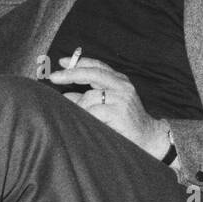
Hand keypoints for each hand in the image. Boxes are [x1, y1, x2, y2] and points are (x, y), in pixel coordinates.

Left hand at [47, 55, 169, 157]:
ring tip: (84, 119)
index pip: (98, 66)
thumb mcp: (108, 105)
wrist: (149, 139)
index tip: (61, 62)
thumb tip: (66, 95)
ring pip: (89, 97)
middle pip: (93, 73)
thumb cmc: (125, 123)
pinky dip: (86, 117)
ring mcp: (122, 98)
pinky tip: (90, 124)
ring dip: (80, 108)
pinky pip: (93, 112)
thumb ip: (89, 98)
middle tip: (53, 78)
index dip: (79, 63)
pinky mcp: (119, 112)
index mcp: (120, 82)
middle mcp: (123, 86)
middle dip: (70, 74)